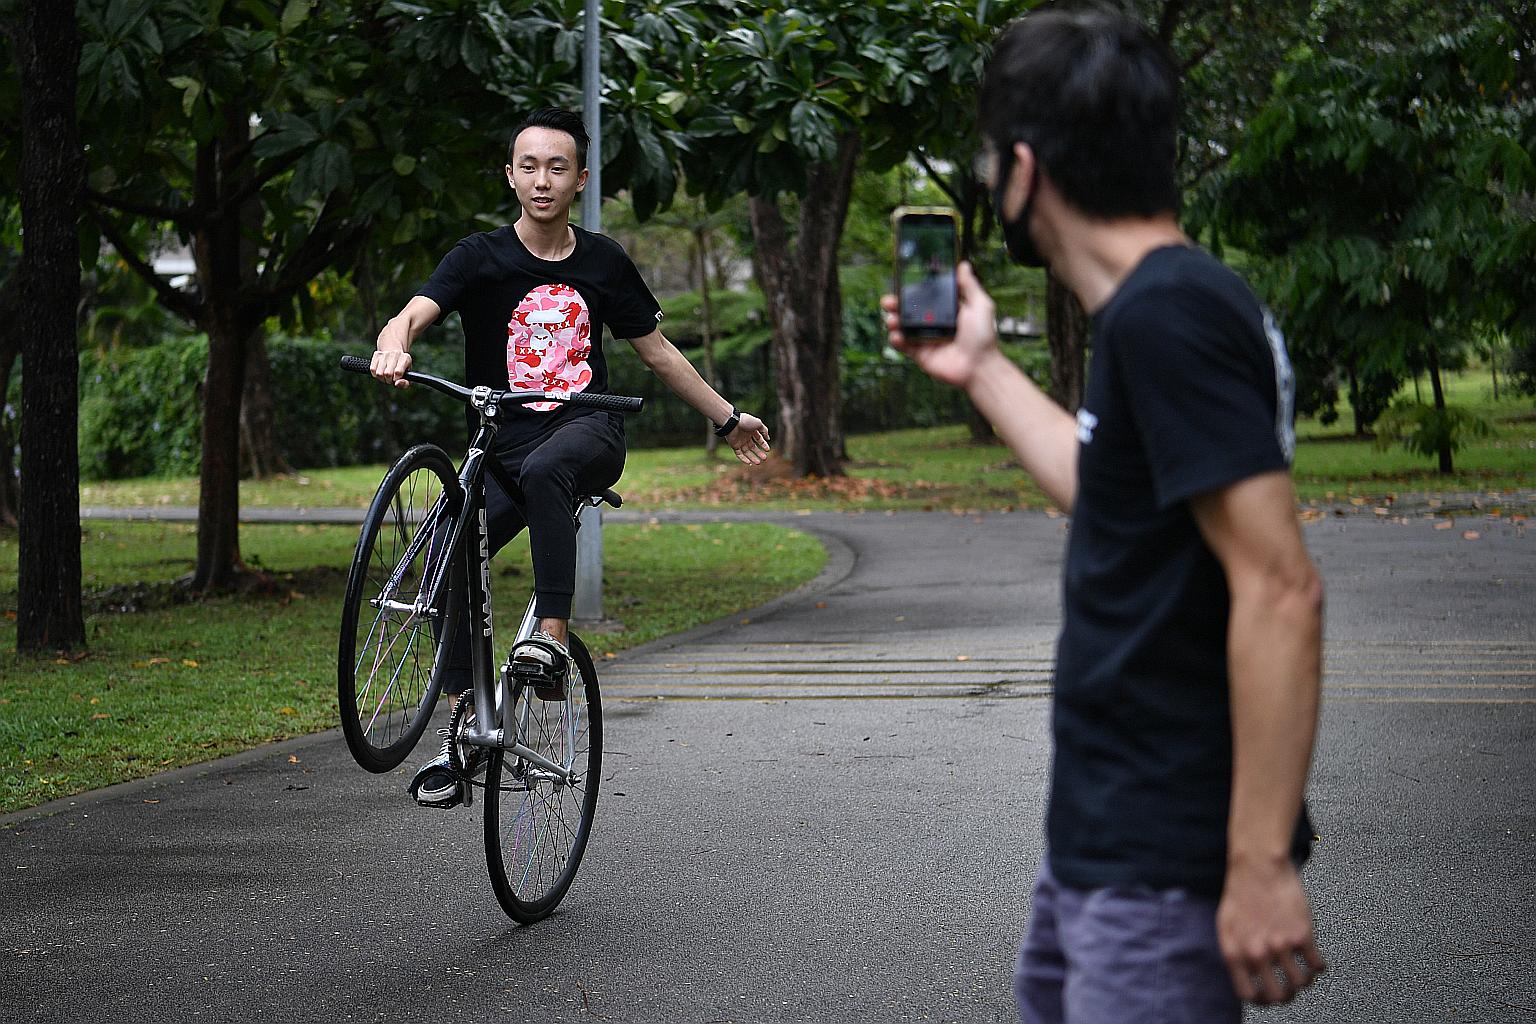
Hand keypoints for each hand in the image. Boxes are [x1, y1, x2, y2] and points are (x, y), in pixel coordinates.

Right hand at [370, 348, 412, 387]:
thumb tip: (396, 383)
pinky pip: (372, 369)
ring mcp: (386, 353)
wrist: (395, 355)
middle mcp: (396, 353)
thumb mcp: (407, 377)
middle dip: (389, 380)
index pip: (398, 372)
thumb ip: (405, 383)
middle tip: (391, 378)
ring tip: (386, 375)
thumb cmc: (402, 370)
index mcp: (406, 358)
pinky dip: (376, 374)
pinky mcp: (377, 354)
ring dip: (382, 378)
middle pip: (387, 374)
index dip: (396, 379)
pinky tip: (381, 371)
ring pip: (379, 373)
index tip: (396, 379)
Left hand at [726, 412, 770, 465]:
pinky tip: (749, 463)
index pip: (759, 439)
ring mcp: (740, 442)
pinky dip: (744, 459)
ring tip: (758, 463)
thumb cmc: (745, 421)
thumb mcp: (758, 423)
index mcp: (751, 431)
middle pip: (753, 447)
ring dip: (753, 458)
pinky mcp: (734, 445)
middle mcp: (746, 437)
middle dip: (759, 453)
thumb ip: (764, 430)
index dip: (763, 445)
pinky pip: (739, 454)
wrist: (732, 422)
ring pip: (747, 452)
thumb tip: (768, 438)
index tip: (768, 450)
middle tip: (764, 458)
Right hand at [881, 261, 1000, 390]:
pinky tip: (896, 335)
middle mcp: (934, 324)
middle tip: (888, 302)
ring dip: (893, 322)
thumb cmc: (982, 336)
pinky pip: (904, 346)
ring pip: (903, 328)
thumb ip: (969, 285)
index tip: (902, 285)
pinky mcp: (921, 355)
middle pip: (909, 312)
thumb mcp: (980, 305)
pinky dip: (896, 340)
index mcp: (945, 311)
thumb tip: (963, 265)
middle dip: (896, 306)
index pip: (924, 298)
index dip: (912, 292)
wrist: (979, 366)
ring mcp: (926, 339)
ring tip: (892, 320)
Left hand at [1217, 857, 1325, 1004]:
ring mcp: (1280, 945)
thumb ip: (1236, 953)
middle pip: (1278, 995)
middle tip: (1291, 988)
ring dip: (1305, 981)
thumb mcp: (1226, 926)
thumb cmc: (1241, 893)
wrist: (1257, 866)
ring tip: (1304, 971)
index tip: (1269, 996)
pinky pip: (1317, 965)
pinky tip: (1314, 959)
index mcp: (1235, 953)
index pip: (1248, 994)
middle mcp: (1257, 953)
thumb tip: (1247, 976)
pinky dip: (1319, 966)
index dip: (1261, 1000)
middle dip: (1287, 996)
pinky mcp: (1302, 934)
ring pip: (1301, 984)